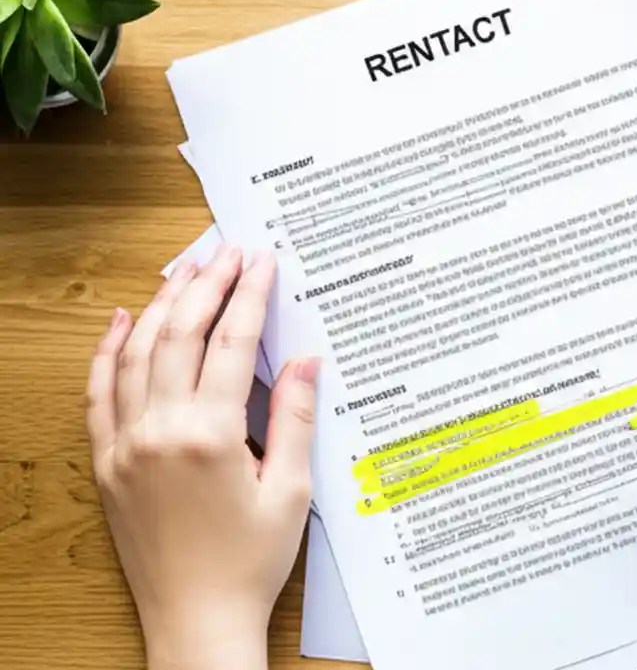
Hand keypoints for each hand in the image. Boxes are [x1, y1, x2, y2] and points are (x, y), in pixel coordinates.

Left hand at [85, 245, 319, 669]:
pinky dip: (109, 350)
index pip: (229, 343)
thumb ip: (295, 419)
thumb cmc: (250, 563)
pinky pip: (99, 391)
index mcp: (210, 436)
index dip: (248, 295)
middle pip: (179, 334)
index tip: (262, 261)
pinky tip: (124, 319)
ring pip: (135, 352)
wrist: (197, 620)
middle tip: (229, 251)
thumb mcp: (290, 491)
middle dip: (206, 285)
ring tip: (187, 270)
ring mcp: (124, 445)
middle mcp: (158, 432)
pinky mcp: (107, 462)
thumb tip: (304, 359)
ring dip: (161, 304)